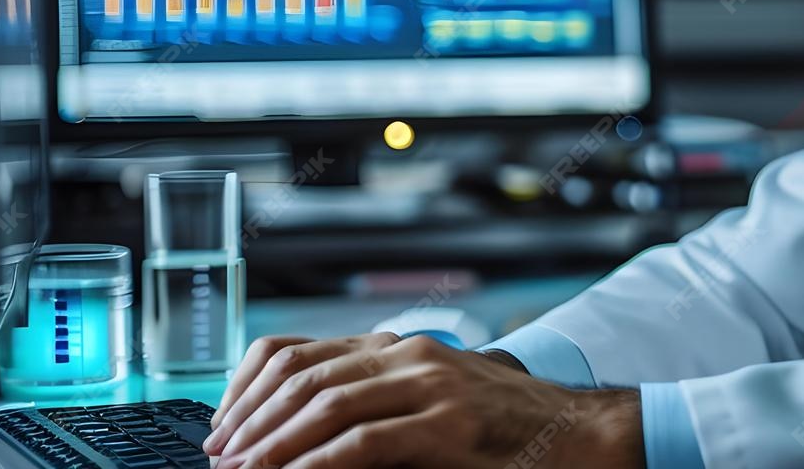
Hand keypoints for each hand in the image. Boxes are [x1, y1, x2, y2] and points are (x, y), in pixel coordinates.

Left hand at [204, 332, 640, 468]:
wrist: (582, 434)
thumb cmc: (507, 428)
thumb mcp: (432, 402)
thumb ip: (378, 404)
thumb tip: (304, 435)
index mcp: (398, 346)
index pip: (296, 351)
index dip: (246, 389)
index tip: (220, 427)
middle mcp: (408, 354)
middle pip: (300, 376)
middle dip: (249, 421)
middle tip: (220, 457)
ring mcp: (429, 385)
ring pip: (324, 403)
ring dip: (273, 445)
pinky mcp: (446, 425)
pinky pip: (362, 442)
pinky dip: (316, 464)